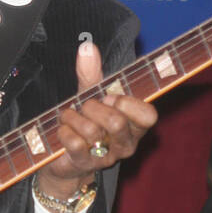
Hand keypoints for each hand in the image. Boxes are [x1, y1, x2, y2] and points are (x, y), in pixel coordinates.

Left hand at [37, 41, 157, 198]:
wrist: (63, 156)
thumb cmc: (84, 122)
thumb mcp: (89, 96)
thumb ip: (91, 74)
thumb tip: (87, 47)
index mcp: (135, 125)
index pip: (148, 115)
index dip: (127, 103)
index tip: (109, 96)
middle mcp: (126, 143)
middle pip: (116, 121)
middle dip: (93, 107)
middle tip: (84, 107)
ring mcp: (107, 157)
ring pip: (92, 131)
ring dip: (73, 117)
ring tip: (69, 118)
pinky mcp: (84, 165)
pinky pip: (74, 143)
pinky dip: (63, 131)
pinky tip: (62, 131)